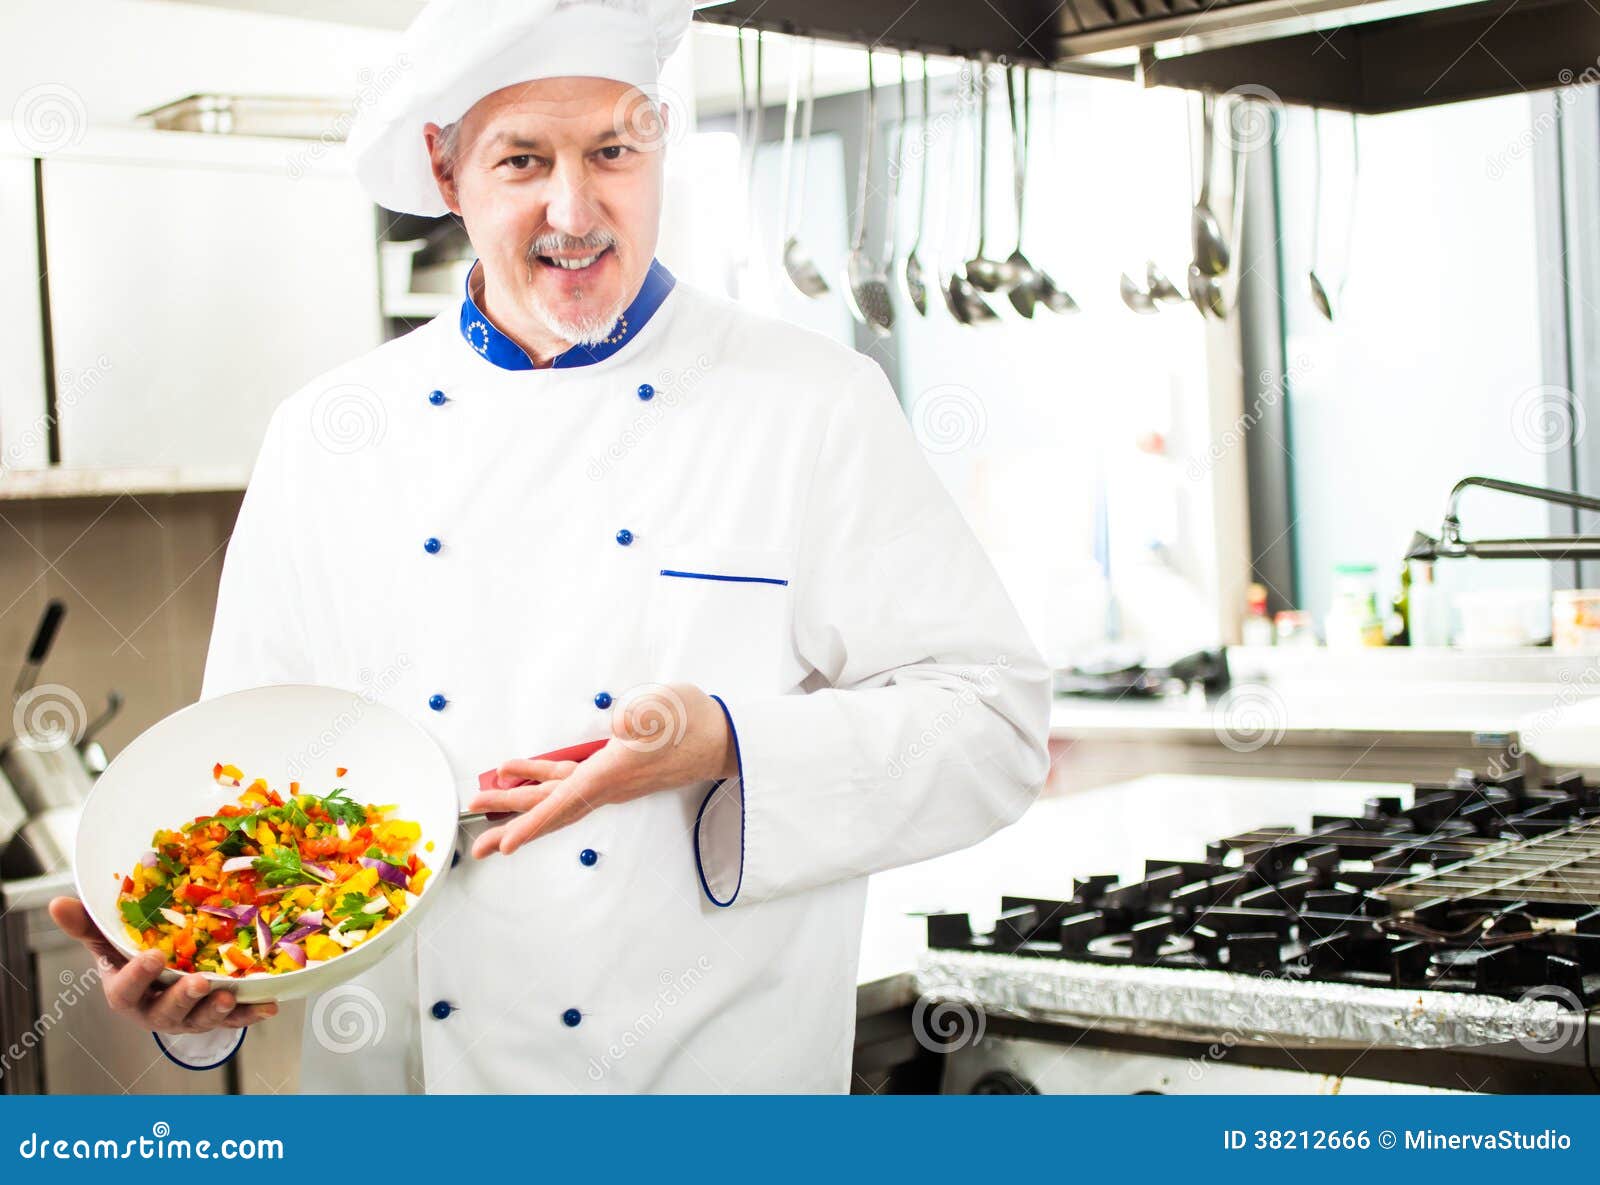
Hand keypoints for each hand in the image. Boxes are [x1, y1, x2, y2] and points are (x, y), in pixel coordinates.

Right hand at [48, 897, 277, 1033]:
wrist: (158, 986)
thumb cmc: (131, 961)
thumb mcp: (110, 944)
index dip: (139, 976)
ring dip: (217, 1009)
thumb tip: (57, 902)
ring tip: (231, 995)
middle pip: (166, 1010)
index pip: (125, 990)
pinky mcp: (214, 1017)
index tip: (154, 956)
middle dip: (183, 998)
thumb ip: (88, 926)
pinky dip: (251, 1013)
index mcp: (127, 993)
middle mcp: (155, 1010)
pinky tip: (268, 1006)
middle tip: (198, 982)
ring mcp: (186, 1016)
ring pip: (201, 1019)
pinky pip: (234, 1019)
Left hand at [468, 683, 734, 857]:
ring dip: (521, 803)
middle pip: (552, 809)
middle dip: (513, 825)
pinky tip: (523, 770)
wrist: (723, 739)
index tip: (506, 846)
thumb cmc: (696, 723)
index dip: (534, 824)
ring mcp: (610, 781)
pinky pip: (569, 783)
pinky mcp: (612, 772)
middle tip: (478, 846)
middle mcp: (608, 785)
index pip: (566, 801)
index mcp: (614, 772)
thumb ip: (644, 716)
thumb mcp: (671, 710)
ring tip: (486, 805)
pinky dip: (542, 781)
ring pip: (557, 797)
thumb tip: (619, 723)